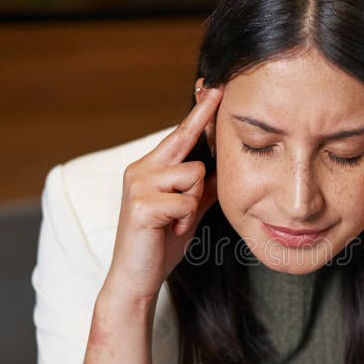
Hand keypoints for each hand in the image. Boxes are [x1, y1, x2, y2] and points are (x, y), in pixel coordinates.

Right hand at [105, 84, 222, 302]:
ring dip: (192, 207)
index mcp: (151, 167)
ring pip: (194, 178)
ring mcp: (138, 184)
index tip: (214, 88)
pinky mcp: (142, 204)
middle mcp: (140, 169)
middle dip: (198, 186)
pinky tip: (168, 230)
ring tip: (173, 223)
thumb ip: (204, 188)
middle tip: (182, 212)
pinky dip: (185, 221)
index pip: (181, 135)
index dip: (200, 112)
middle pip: (191, 156)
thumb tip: (226, 169)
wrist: (137, 276)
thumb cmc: (161, 243)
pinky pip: (187, 202)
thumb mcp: (189, 211)